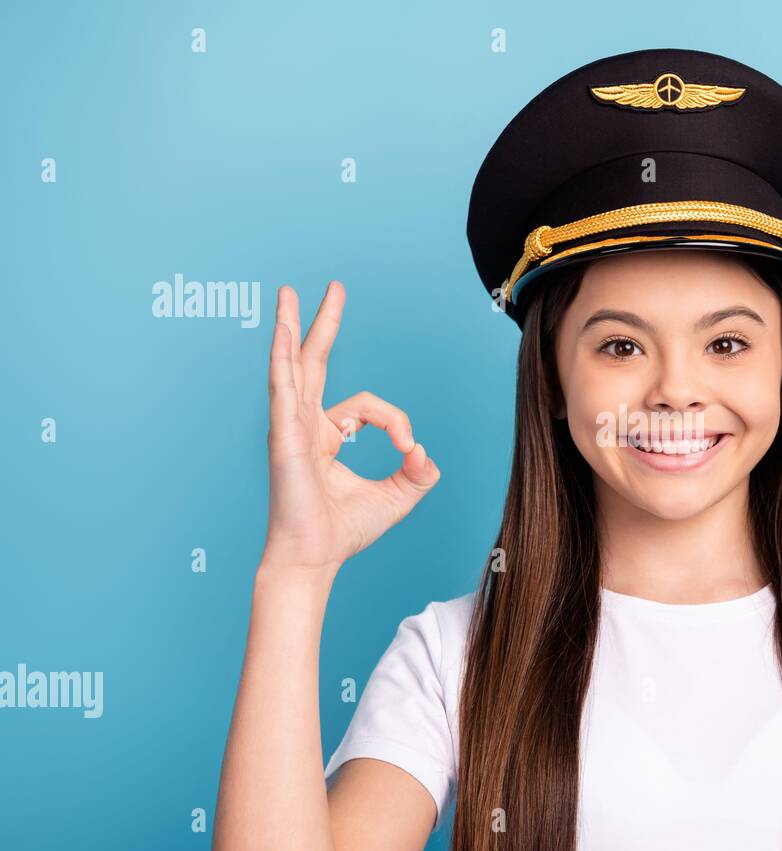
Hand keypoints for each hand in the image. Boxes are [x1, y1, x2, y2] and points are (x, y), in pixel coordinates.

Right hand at [260, 281, 439, 574]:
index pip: (368, 406)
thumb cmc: (345, 531)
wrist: (315, 558)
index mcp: (327, 436)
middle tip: (333, 288)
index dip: (397, 421)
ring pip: (293, 366)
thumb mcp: (398, 496)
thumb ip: (418, 471)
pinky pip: (283, 388)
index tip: (410, 448)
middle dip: (323, 324)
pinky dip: (283, 358)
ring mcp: (290, 428)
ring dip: (292, 327)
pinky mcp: (283, 436)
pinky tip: (283, 332)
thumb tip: (425, 450)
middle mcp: (305, 425)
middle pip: (315, 362)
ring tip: (290, 292)